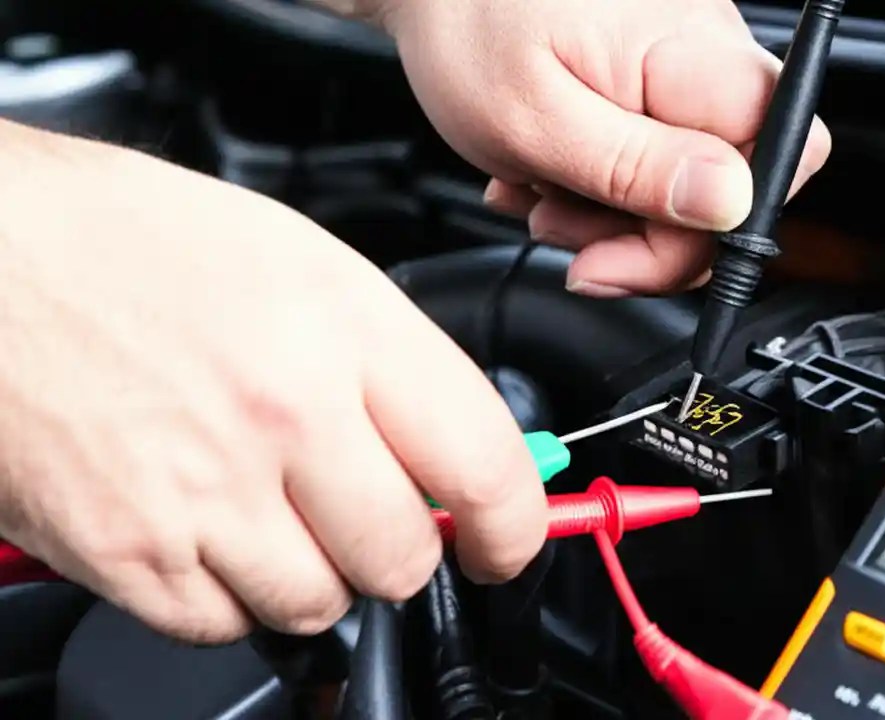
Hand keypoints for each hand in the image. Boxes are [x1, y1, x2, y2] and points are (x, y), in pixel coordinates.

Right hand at [0, 120, 547, 642]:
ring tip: (265, 507)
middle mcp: (282, 415)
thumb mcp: (301, 264)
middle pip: (403, 559)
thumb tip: (454, 454)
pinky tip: (200, 524)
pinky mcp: (124, 551)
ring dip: (311, 573)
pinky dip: (226, 594)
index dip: (514, 527)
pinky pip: (223, 624)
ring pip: (320, 604)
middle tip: (364, 513)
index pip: (485, 467)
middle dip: (399, 549)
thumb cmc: (130, 242)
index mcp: (341, 329)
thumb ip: (391, 367)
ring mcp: (201, 492)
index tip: (506, 541)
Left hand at [372, 0, 830, 297]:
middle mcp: (704, 53)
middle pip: (734, 188)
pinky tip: (549, 175)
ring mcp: (680, 68)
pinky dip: (600, 187)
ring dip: (610, 216)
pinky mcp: (653, 82)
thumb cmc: (468, 26)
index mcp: (690, 54)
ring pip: (687, 187)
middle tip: (566, 230)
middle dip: (647, 235)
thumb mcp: (535, 122)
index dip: (727, 226)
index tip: (645, 248)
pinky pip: (654, 160)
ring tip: (540, 192)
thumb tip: (731, 206)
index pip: (788, 152)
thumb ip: (636, 168)